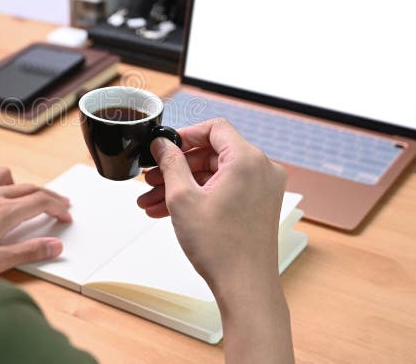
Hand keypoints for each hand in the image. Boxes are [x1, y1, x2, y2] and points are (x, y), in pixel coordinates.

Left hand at [0, 167, 70, 273]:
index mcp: (3, 212)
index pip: (41, 201)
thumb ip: (27, 252)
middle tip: (59, 205)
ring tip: (26, 197)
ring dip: (23, 185)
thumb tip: (54, 246)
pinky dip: (0, 184)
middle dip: (49, 196)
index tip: (65, 215)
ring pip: (8, 177)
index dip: (58, 207)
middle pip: (30, 187)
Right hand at [137, 118, 285, 285]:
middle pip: (212, 153)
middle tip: (152, 178)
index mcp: (247, 159)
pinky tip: (170, 210)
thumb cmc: (221, 247)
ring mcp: (262, 188)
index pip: (215, 128)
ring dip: (183, 184)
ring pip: (215, 174)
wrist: (244, 286)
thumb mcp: (183, 198)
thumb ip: (171, 163)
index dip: (185, 135)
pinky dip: (200, 196)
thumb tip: (162, 144)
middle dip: (178, 166)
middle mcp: (261, 169)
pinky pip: (225, 189)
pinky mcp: (259, 205)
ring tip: (153, 200)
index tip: (165, 147)